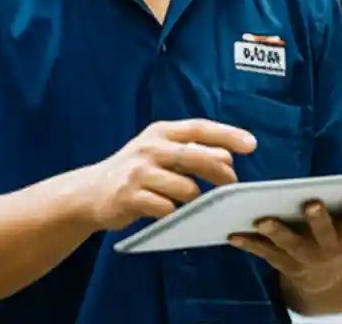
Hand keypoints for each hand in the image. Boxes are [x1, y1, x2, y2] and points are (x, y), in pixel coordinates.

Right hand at [75, 119, 257, 230]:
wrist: (90, 192)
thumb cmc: (135, 171)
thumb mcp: (158, 151)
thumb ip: (189, 150)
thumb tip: (228, 158)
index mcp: (160, 132)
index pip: (199, 128)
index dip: (227, 134)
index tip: (251, 145)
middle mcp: (149, 148)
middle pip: (195, 156)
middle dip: (219, 169)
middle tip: (232, 182)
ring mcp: (138, 172)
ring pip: (185, 188)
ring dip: (194, 198)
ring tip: (187, 200)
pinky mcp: (130, 197)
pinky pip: (167, 208)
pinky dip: (173, 212)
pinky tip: (167, 211)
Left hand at [229, 193, 341, 293]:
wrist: (325, 279)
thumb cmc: (340, 235)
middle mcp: (328, 248)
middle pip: (324, 233)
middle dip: (319, 219)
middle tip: (311, 203)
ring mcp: (304, 257)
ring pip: (289, 244)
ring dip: (276, 231)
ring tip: (261, 218)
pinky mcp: (281, 263)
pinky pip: (263, 253)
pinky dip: (248, 243)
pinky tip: (232, 233)